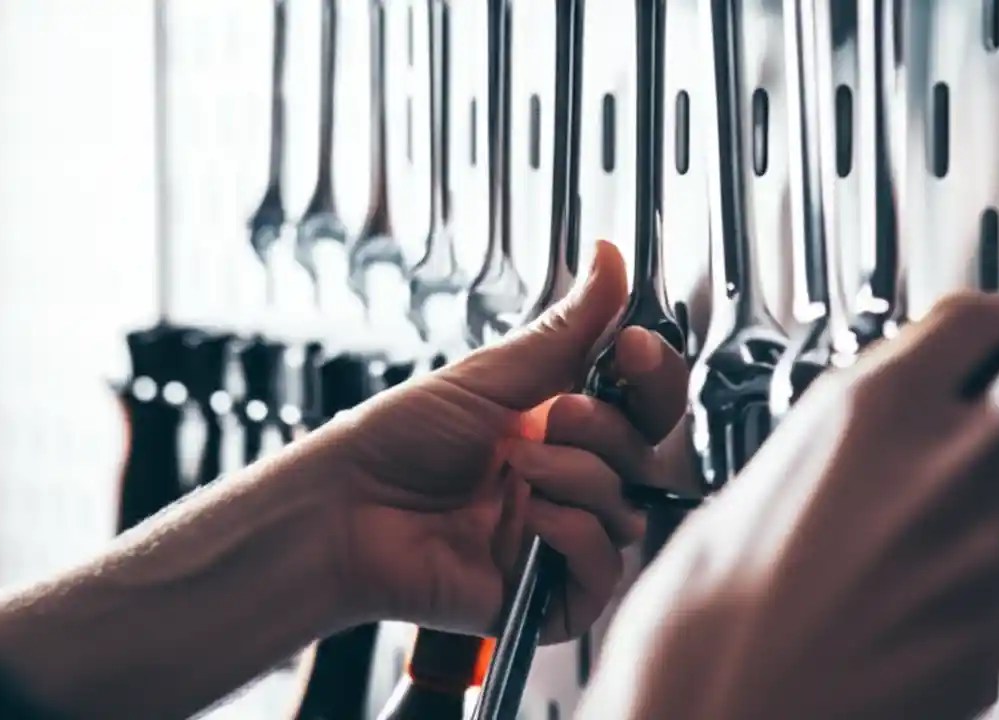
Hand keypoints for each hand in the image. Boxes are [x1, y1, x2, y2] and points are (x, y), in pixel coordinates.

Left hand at [305, 241, 687, 640]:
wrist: (345, 509)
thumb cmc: (398, 442)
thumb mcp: (492, 376)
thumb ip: (566, 327)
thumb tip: (610, 257)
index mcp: (562, 425)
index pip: (645, 403)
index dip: (653, 375)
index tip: (632, 346)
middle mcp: (569, 480)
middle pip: (645, 456)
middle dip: (605, 429)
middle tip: (554, 415)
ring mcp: (561, 536)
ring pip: (628, 509)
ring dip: (579, 479)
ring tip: (518, 468)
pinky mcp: (549, 594)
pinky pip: (604, 567)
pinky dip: (574, 533)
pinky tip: (528, 516)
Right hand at [579, 287, 998, 719]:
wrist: (720, 715)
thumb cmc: (709, 613)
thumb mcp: (758, 477)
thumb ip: (844, 432)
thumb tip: (882, 416)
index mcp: (870, 410)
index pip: (977, 316)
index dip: (998, 315)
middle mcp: (946, 465)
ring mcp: (988, 548)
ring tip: (957, 510)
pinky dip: (993, 573)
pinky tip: (924, 592)